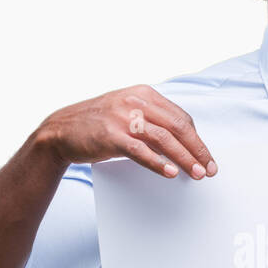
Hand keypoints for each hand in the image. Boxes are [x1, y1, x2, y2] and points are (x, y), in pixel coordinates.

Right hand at [35, 86, 217, 179]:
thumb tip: (181, 140)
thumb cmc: (96, 123)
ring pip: (164, 139)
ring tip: (195, 174)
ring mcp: (123, 118)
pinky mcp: (111, 136)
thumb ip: (151, 118)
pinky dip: (158, 163)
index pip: (180, 117)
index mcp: (143, 94)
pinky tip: (169, 173)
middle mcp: (135, 102)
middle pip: (178, 127)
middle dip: (197, 150)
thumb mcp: (126, 110)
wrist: (60, 129)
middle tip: (208, 169)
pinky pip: (141, 151)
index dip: (197, 139)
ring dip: (184, 159)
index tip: (205, 157)